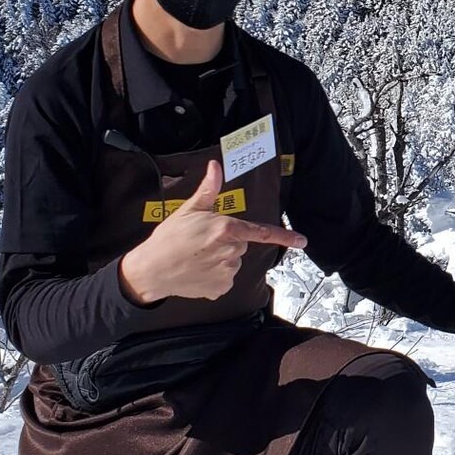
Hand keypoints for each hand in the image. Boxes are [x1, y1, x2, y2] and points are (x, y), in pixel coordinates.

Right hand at [119, 159, 306, 304]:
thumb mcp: (189, 210)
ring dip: (221, 259)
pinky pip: (225, 279)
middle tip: (202, 240)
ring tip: (196, 256)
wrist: (151, 270)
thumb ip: (208, 190)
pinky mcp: (220, 288)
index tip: (302, 241)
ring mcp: (227, 272)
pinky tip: (197, 271)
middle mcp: (231, 251)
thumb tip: (216, 166)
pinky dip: (215, 276)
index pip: (261, 232)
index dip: (284, 236)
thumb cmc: (168, 237)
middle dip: (227, 241)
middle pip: (241, 244)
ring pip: (233, 262)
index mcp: (226, 229)